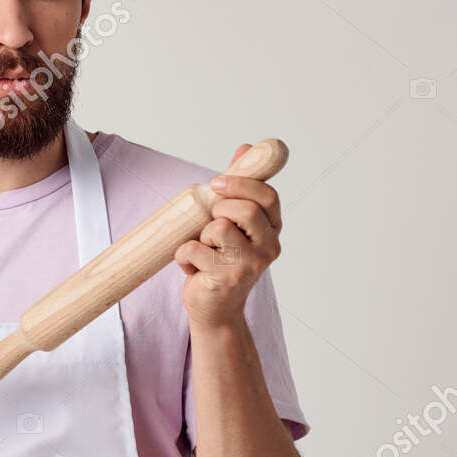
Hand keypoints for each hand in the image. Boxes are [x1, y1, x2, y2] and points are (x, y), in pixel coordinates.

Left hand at [173, 143, 283, 330]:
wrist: (214, 309)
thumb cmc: (221, 260)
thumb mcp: (233, 221)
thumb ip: (240, 187)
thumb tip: (247, 147)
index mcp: (272, 229)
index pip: (267, 196)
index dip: (241, 183)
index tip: (217, 183)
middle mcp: (268, 247)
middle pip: (246, 210)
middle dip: (219, 209)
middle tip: (209, 223)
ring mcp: (250, 265)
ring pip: (218, 228)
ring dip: (200, 235)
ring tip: (203, 249)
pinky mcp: (227, 279)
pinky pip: (194, 249)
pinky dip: (184, 255)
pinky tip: (193, 267)